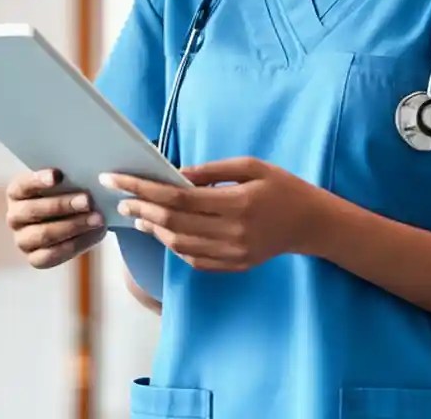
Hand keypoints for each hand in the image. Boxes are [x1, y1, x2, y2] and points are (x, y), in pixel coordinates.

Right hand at [6, 168, 105, 268]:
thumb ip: (72, 178)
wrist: (78, 218)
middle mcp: (15, 217)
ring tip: (97, 219)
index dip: (38, 180)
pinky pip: (51, 255)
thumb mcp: (69, 182)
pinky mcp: (35, 258)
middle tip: (87, 200)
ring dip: (72, 226)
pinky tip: (94, 233)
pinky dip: (75, 244)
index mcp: (17, 192)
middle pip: (32, 211)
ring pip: (42, 234)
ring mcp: (22, 239)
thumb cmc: (71, 193)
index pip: (23, 185)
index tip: (58, 175)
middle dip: (62, 205)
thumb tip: (88, 177)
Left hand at [100, 158, 331, 272]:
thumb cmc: (282, 188)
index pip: (178, 198)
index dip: (143, 188)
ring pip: (179, 244)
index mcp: (237, 203)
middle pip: (173, 223)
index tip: (118, 179)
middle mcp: (233, 232)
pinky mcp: (235, 265)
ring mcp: (233, 253)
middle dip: (141, 207)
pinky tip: (164, 231)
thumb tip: (174, 175)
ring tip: (137, 214)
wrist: (312, 223)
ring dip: (153, 228)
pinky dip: (174, 245)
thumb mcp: (252, 167)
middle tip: (120, 197)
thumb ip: (212, 171)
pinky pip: (194, 259)